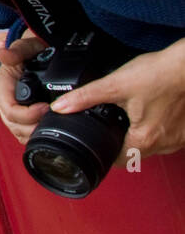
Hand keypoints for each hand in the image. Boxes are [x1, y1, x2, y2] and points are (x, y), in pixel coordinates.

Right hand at [0, 35, 50, 142]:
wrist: (34, 55)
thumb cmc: (29, 52)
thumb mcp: (25, 47)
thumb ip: (16, 52)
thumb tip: (3, 54)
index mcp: (1, 87)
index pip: (10, 110)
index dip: (29, 114)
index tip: (47, 107)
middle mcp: (3, 101)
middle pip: (14, 125)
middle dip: (34, 125)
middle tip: (53, 117)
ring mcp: (9, 110)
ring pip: (18, 131)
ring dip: (34, 131)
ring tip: (51, 122)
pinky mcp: (17, 116)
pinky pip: (22, 132)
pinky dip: (33, 133)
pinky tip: (45, 126)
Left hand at [51, 37, 184, 159]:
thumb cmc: (160, 73)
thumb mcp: (115, 84)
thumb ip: (85, 97)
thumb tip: (61, 106)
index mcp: (145, 139)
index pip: (118, 160)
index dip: (103, 152)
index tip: (95, 141)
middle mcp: (165, 145)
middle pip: (134, 154)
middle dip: (119, 143)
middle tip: (109, 125)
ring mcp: (179, 139)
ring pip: (151, 146)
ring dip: (138, 136)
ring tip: (129, 117)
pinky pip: (166, 137)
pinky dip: (155, 129)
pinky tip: (150, 113)